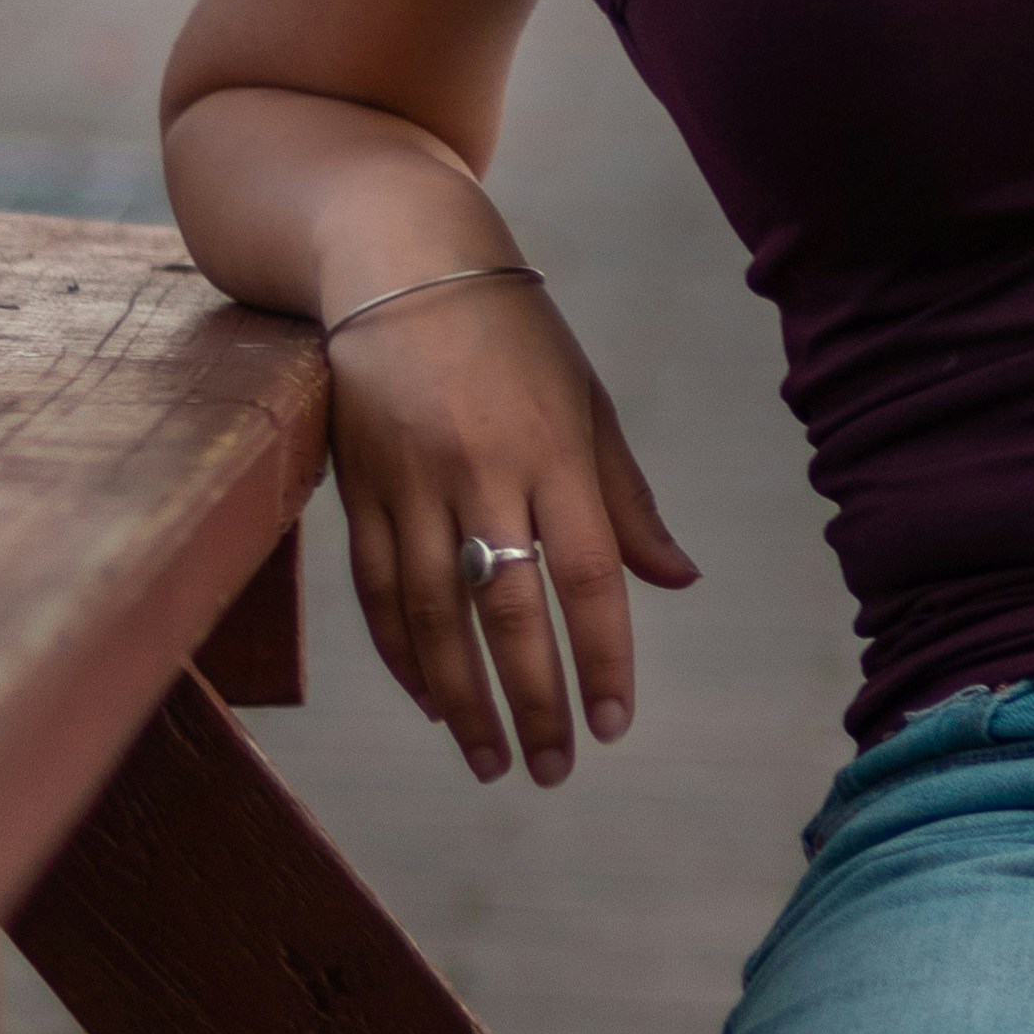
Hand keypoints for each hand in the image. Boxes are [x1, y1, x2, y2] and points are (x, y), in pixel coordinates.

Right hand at [325, 282, 695, 786]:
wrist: (401, 263)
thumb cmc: (516, 335)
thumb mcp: (587, 402)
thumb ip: (626, 500)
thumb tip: (676, 580)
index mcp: (554, 450)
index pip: (586, 577)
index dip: (600, 658)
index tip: (613, 726)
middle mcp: (481, 472)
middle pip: (506, 612)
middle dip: (532, 702)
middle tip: (550, 771)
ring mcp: (410, 482)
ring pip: (432, 617)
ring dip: (463, 699)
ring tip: (491, 760)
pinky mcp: (357, 487)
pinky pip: (375, 591)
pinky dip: (403, 655)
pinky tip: (432, 700)